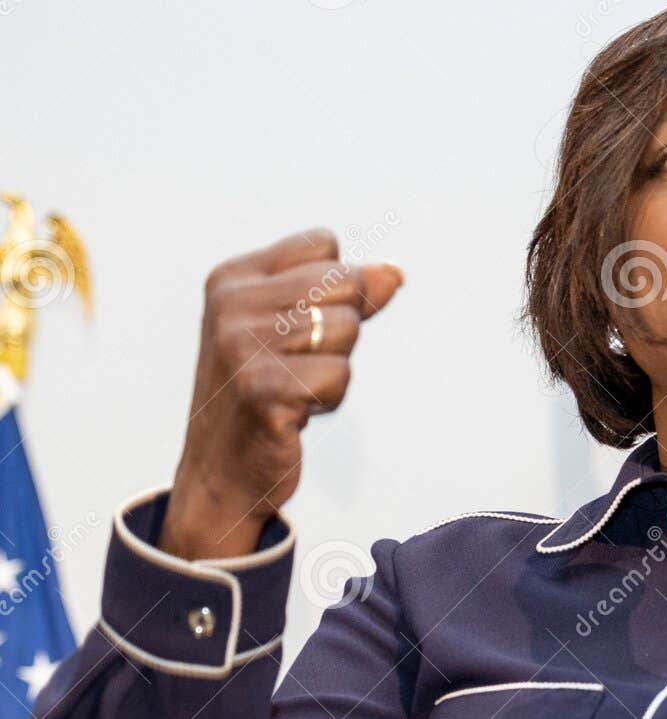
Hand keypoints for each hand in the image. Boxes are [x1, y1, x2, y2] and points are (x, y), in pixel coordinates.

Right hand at [160, 228, 402, 558]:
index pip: (323, 246)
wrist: (221, 472)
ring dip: (334, 368)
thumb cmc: (262, 397)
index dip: (337, 290)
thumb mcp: (291, 332)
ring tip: (296, 388)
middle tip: (301, 364)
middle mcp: (231, 304)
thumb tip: (393, 273)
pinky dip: (329, 398)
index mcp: (233, 278)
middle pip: (343, 284)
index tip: (302, 327)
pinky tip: (295, 412)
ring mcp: (242, 346)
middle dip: (341, 330)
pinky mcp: (262, 390)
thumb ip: (342, 297)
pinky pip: (338, 375)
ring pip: (345, 329)